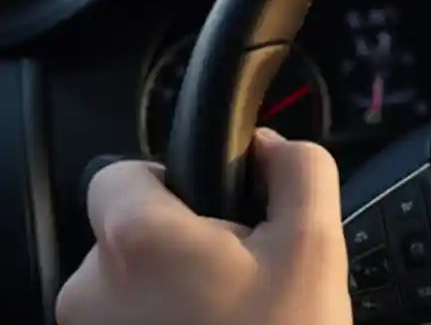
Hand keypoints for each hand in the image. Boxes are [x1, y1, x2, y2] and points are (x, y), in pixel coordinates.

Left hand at [57, 129, 350, 324]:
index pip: (120, 173)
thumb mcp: (317, 245)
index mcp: (136, 240)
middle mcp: (89, 289)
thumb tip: (272, 148)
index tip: (216, 214)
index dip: (173, 180)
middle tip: (239, 277)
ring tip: (228, 321)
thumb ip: (300, 171)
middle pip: (127, 233)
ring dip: (169, 292)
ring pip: (126, 286)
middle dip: (180, 244)